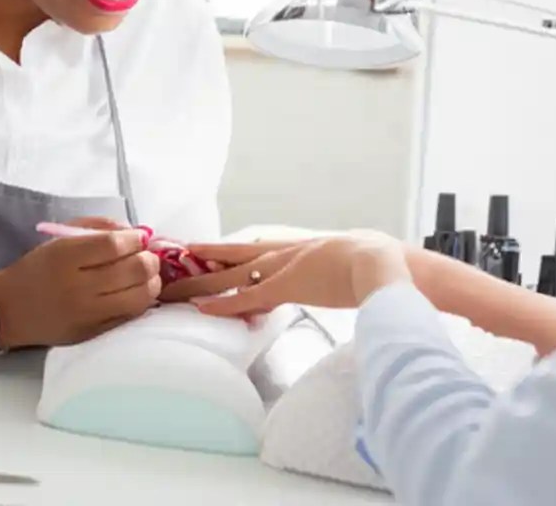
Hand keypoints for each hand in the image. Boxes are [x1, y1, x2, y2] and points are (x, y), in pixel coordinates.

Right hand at [0, 228, 160, 348]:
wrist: (8, 310)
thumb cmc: (36, 269)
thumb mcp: (58, 239)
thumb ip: (96, 229)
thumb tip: (136, 233)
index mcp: (64, 257)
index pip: (114, 244)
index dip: (135, 239)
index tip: (139, 237)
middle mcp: (77, 287)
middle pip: (134, 270)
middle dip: (149, 259)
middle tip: (146, 256)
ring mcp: (87, 314)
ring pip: (140, 296)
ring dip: (151, 282)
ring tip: (145, 275)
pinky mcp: (93, 333)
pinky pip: (131, 316)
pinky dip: (141, 301)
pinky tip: (135, 292)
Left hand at [171, 230, 411, 317]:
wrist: (383, 263)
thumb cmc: (378, 265)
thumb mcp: (352, 263)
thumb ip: (340, 272)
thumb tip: (343, 279)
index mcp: (301, 248)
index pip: (257, 250)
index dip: (231, 252)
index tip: (208, 253)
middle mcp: (285, 253)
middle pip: (234, 257)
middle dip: (204, 262)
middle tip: (176, 262)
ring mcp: (282, 268)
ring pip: (230, 275)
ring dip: (201, 281)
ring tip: (172, 286)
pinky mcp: (284, 286)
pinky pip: (245, 297)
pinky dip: (221, 303)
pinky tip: (200, 306)